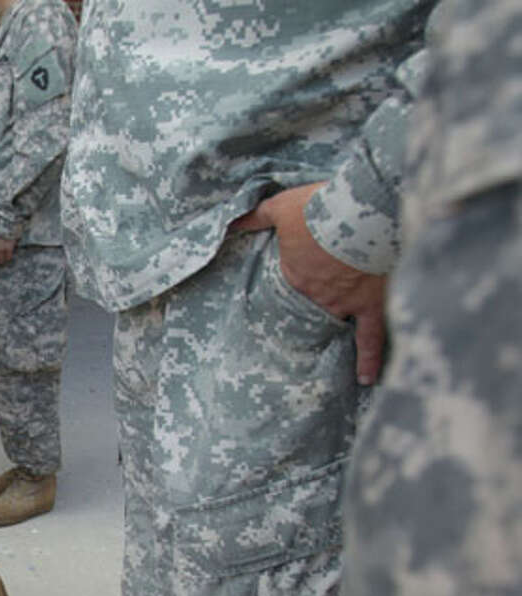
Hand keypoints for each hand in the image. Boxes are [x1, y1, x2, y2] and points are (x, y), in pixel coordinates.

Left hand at [230, 183, 386, 384]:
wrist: (363, 211)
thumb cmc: (321, 208)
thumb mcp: (282, 207)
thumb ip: (256, 216)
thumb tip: (232, 222)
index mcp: (295, 275)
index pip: (288, 289)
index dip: (293, 288)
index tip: (289, 297)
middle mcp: (316, 296)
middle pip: (310, 310)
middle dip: (310, 315)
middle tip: (302, 330)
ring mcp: (343, 304)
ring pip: (334, 325)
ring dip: (332, 334)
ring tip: (327, 357)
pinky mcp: (371, 305)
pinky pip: (370, 339)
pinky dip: (369, 360)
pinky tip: (366, 379)